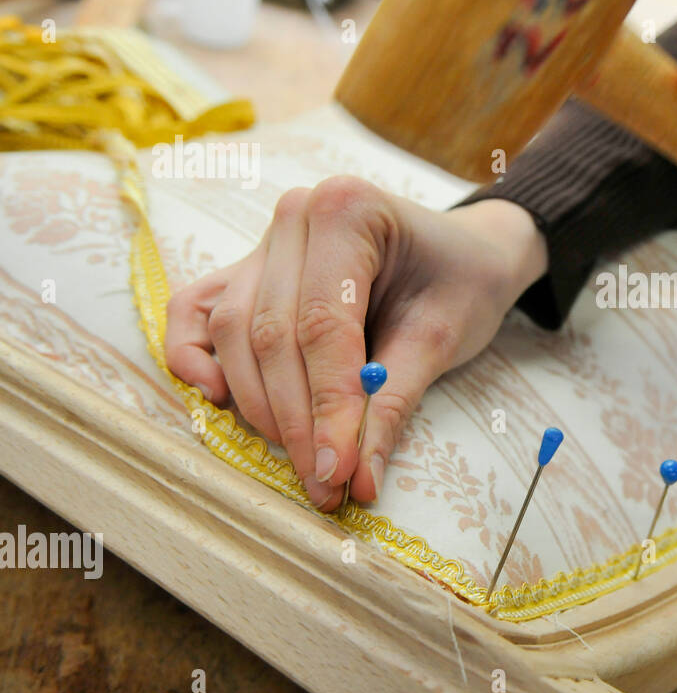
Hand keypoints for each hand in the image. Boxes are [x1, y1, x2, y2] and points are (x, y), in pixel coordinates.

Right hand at [165, 179, 545, 509]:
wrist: (466, 254)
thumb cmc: (461, 284)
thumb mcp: (441, 339)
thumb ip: (392, 404)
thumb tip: (357, 480)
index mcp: (349, 209)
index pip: (322, 323)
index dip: (325, 404)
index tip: (337, 471)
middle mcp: (295, 215)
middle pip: (270, 332)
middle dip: (295, 419)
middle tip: (324, 483)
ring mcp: (264, 240)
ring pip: (234, 331)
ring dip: (259, 406)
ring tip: (302, 462)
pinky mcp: (247, 270)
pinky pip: (198, 310)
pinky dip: (193, 356)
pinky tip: (217, 400)